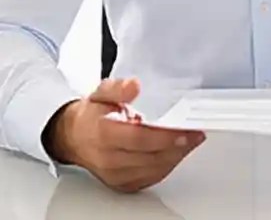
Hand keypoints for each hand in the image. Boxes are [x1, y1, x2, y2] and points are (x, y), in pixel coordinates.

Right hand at [46, 77, 204, 192]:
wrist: (74, 137)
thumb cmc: (91, 115)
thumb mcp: (102, 92)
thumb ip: (119, 88)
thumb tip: (134, 85)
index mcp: (102, 133)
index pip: (139, 138)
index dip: (165, 136)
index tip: (186, 130)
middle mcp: (108, 158)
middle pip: (151, 156)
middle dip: (178, 145)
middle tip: (196, 133)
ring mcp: (116, 175)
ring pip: (155, 169)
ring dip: (176, 155)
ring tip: (190, 140)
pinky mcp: (123, 185)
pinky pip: (152, 177)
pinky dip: (167, 164)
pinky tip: (176, 151)